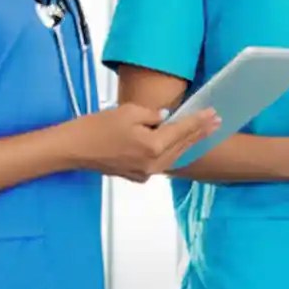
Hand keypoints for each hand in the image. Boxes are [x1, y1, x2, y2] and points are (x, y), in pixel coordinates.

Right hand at [72, 103, 220, 182]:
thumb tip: (167, 118)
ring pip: (173, 157)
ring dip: (189, 144)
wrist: (73, 148)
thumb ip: (153, 115)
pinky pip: (161, 163)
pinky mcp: (136, 176)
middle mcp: (153, 164)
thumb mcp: (128, 111)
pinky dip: (172, 153)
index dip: (199, 120)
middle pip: (181, 146)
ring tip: (204, 132)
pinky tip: (179, 146)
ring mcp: (145, 173)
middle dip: (199, 133)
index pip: (182, 130)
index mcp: (153, 146)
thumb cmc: (97, 127)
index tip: (213, 113)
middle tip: (216, 122)